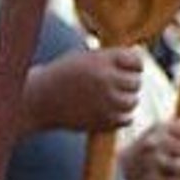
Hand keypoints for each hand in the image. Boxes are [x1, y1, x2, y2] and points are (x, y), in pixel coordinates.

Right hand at [26, 47, 142, 131]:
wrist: (38, 100)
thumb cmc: (62, 76)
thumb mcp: (84, 59)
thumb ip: (111, 60)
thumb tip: (140, 63)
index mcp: (101, 61)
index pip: (137, 61)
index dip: (132, 65)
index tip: (123, 68)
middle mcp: (106, 79)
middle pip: (136, 82)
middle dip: (127, 84)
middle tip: (112, 85)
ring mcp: (106, 102)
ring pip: (132, 102)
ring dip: (124, 101)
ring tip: (108, 99)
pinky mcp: (103, 121)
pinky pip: (126, 118)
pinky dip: (119, 116)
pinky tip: (106, 111)